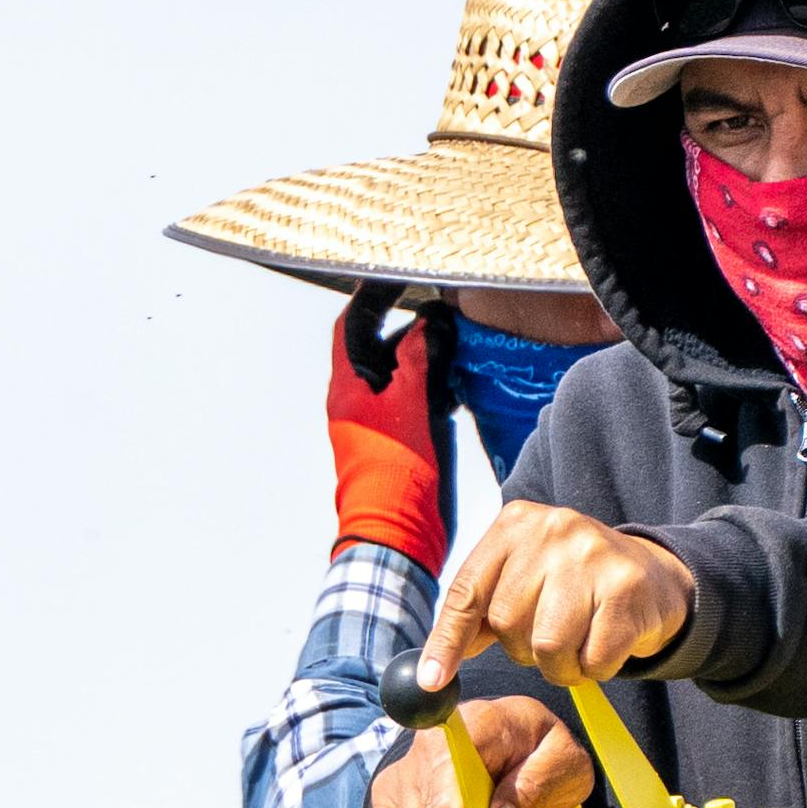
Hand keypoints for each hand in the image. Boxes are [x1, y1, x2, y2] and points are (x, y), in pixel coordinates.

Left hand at [320, 289, 458, 569]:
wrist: (398, 532)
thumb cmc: (393, 473)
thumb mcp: (408, 405)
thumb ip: (416, 360)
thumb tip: (425, 324)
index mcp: (347, 388)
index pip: (351, 327)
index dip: (369, 298)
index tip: (393, 276)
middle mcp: (360, 401)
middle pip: (380, 347)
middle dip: (409, 325)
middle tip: (440, 306)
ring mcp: (382, 421)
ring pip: (403, 373)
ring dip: (427, 354)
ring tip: (456, 337)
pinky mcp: (403, 439)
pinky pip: (417, 399)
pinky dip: (436, 384)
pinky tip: (458, 379)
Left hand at [428, 499, 697, 691]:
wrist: (652, 577)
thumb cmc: (571, 587)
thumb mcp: (521, 581)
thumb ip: (478, 614)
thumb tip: (434, 671)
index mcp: (514, 525)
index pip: (467, 591)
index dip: (448, 641)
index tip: (434, 681)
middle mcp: (553, 530)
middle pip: (508, 622)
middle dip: (523, 648)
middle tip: (549, 636)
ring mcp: (593, 555)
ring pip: (549, 645)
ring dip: (561, 664)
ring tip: (577, 643)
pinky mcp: (627, 588)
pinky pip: (593, 658)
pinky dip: (596, 667)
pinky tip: (606, 642)